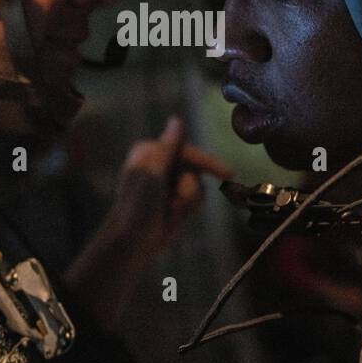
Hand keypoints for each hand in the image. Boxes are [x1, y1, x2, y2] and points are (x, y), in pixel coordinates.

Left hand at [64, 116, 231, 332]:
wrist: (133, 242)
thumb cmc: (138, 206)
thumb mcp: (153, 172)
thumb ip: (168, 147)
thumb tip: (176, 120)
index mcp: (150, 152)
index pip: (186, 150)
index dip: (207, 163)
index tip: (228, 174)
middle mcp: (160, 164)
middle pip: (195, 168)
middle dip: (189, 189)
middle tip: (179, 204)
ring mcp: (168, 183)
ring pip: (198, 186)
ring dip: (187, 201)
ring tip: (170, 212)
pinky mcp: (174, 200)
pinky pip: (196, 199)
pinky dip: (188, 209)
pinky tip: (173, 217)